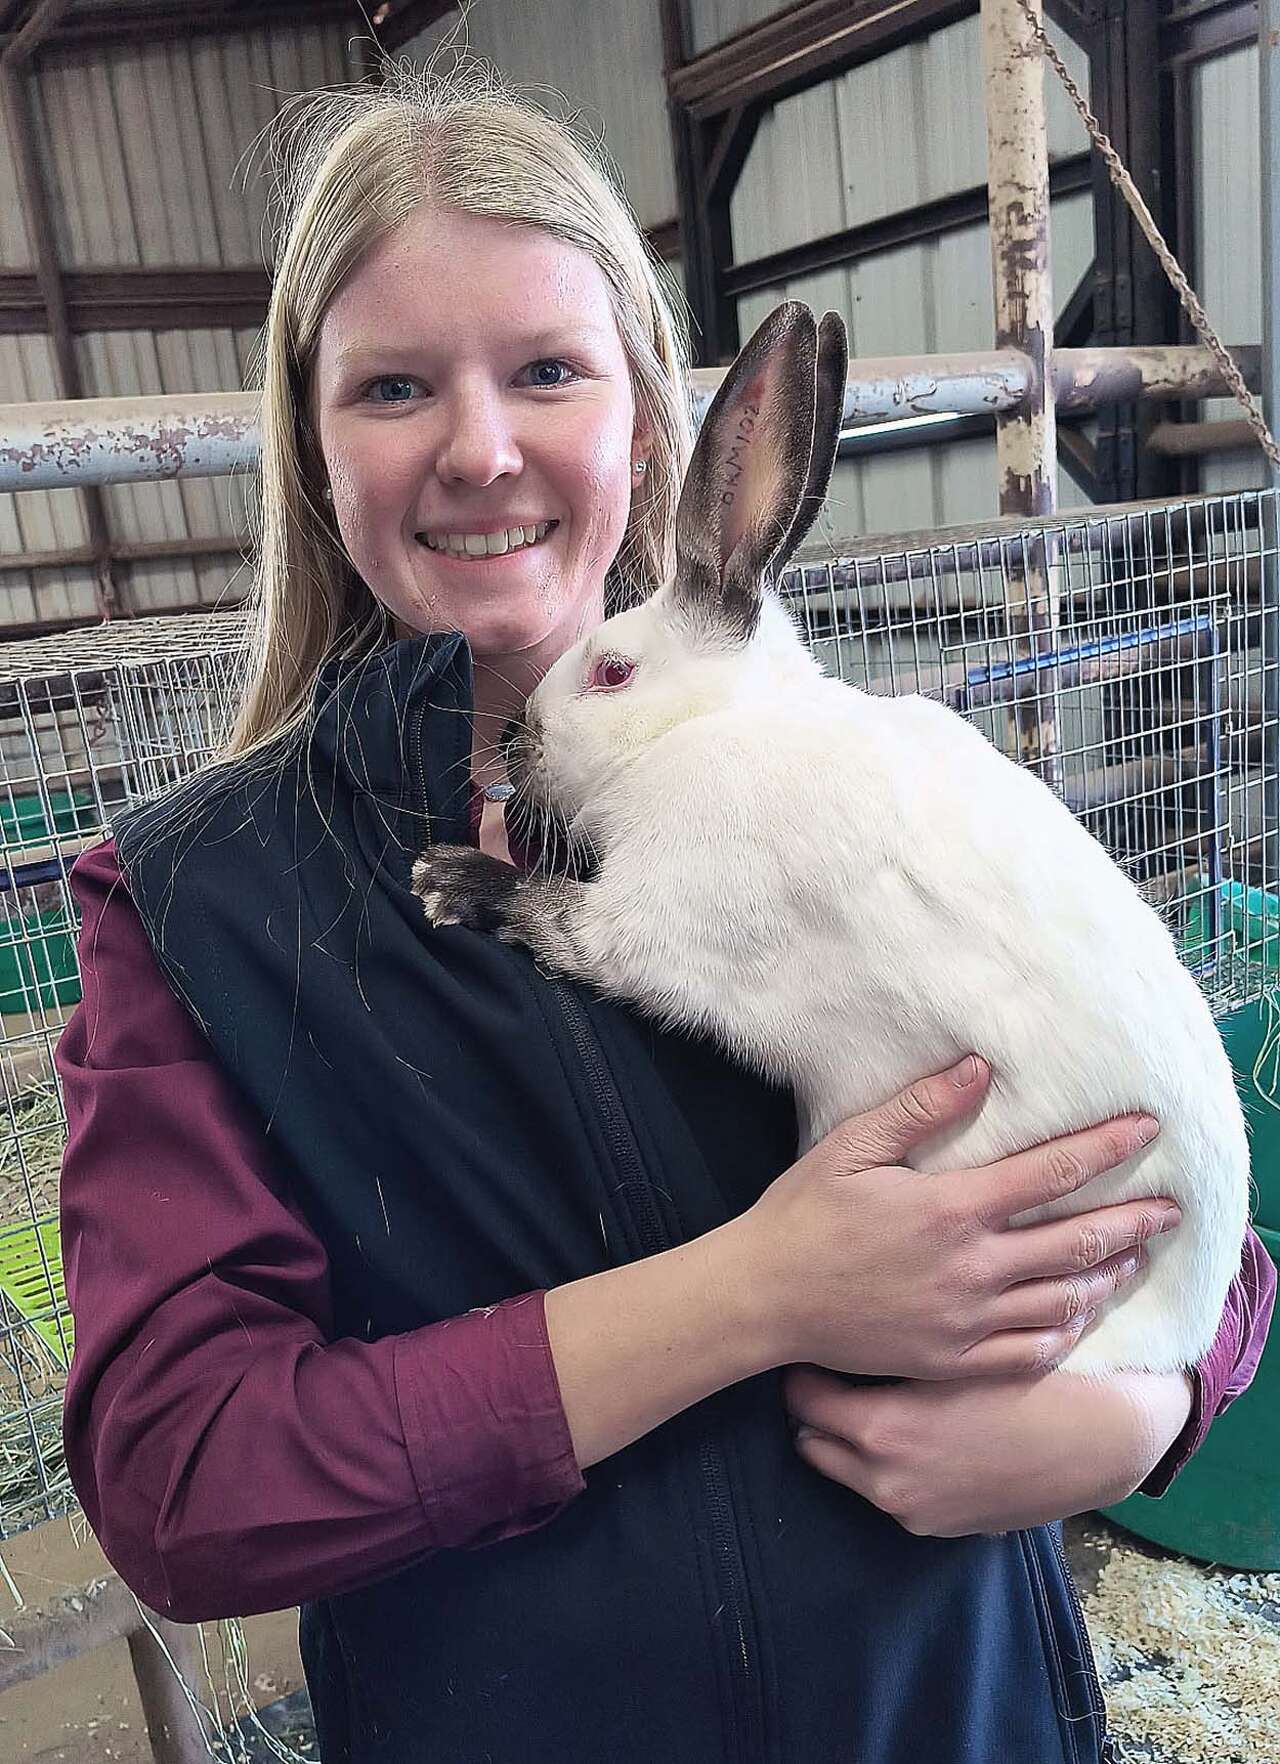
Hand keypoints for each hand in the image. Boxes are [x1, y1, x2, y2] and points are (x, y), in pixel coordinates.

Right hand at [731, 1055, 1179, 1380]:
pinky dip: (1067, 1333)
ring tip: (1136, 1258)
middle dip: (1134, 1221)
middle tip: (1171, 1209)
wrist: (765, 1298)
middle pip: (1077, 1242)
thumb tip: (979, 1069)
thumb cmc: (802, 1214)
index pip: (1051, 1172)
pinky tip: (1079, 1316)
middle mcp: (971, 1268)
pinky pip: (1030, 1353)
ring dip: (1109, 1276)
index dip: (1106, 1147)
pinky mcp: (952, 1360)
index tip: (1146, 1129)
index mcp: (951, 1208)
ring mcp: (966, 1320)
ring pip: (1064, 1301)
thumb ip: (920, 1108)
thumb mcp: (853, 1147)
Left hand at [784, 1363, 1194, 1535]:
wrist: (1099, 1442)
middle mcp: (884, 1479)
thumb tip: (838, 1319)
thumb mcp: (952, 1352)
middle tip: (835, 1368)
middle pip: (812, 1441)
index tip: (814, 1343)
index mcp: (881, 1430)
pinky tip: (915, 1433)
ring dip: (848, 1438)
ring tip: (873, 1398)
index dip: (805, 1366)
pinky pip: (886, 1492)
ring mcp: (910, 1510)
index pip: (801, 1398)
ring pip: (845, 1470)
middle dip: (815, 1408)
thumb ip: (891, 1340)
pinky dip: (887, 1465)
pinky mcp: (937, 1527)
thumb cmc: (1026, 1379)